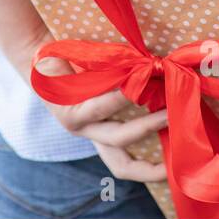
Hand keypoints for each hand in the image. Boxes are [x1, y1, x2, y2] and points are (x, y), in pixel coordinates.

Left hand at [34, 54, 168, 182]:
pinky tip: (133, 87)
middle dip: (152, 162)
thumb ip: (137, 86)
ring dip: (146, 124)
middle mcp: (89, 134)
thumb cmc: (81, 60)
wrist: (40, 47)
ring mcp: (77, 127)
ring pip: (117, 135)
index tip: (175, 170)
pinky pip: (99, 109)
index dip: (150, 171)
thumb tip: (175, 82)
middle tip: (177, 140)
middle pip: (121, 164)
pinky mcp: (66, 113)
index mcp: (100, 130)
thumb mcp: (112, 78)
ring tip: (167, 107)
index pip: (126, 162)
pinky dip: (119, 99)